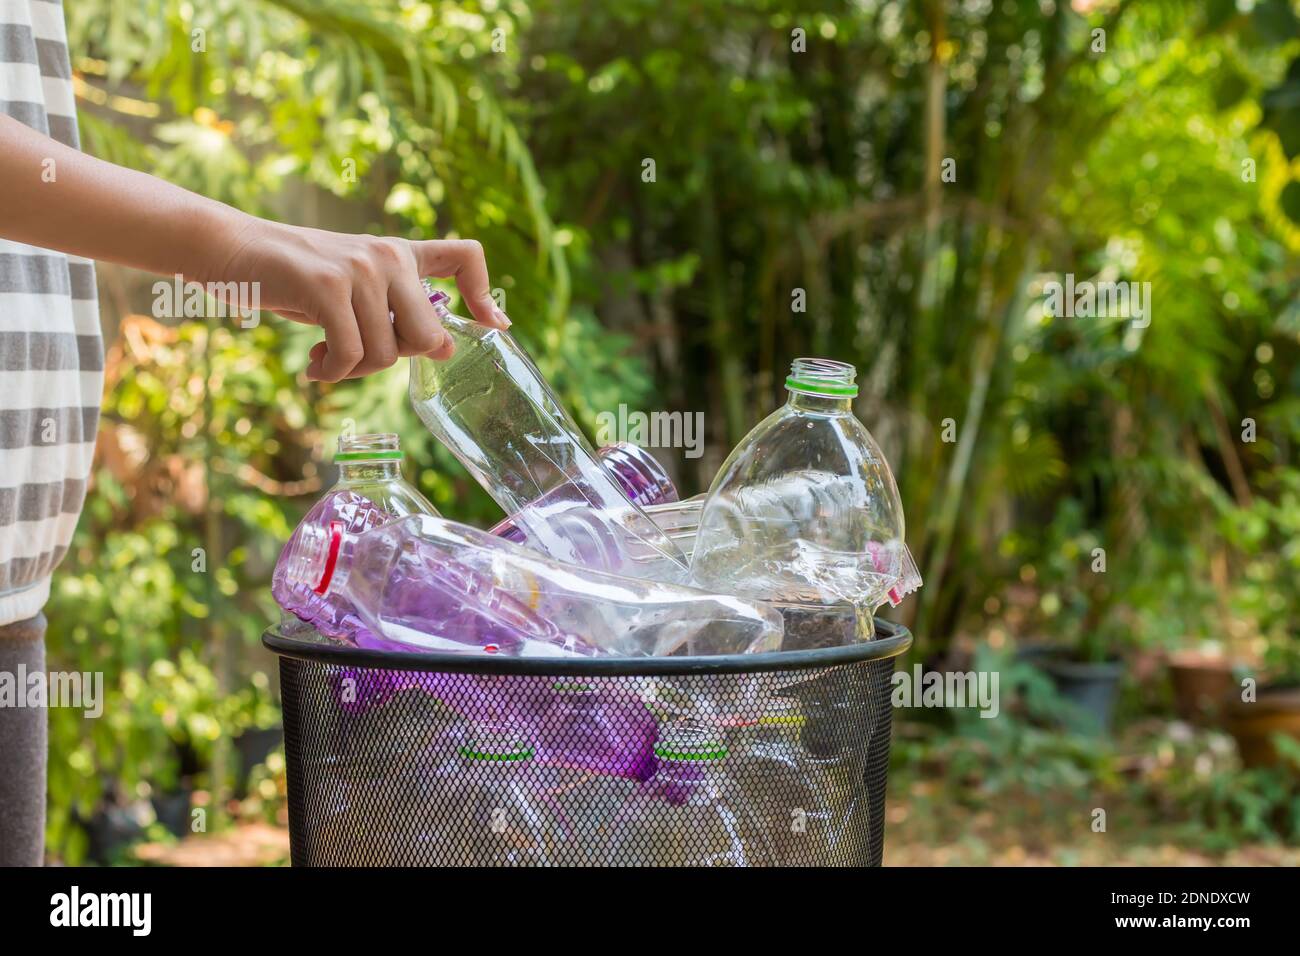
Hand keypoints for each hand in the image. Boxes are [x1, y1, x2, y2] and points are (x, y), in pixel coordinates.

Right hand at [206, 218, 509, 380]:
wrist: (230, 250)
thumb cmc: (293, 278)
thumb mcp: (352, 291)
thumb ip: (396, 313)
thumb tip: (448, 349)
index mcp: (399, 254)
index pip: (465, 257)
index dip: (484, 296)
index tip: (493, 326)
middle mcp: (387, 256)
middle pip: (428, 337)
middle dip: (393, 360)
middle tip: (356, 356)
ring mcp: (358, 269)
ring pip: (384, 353)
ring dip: (352, 370)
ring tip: (325, 358)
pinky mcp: (326, 286)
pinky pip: (350, 354)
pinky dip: (332, 372)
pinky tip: (313, 365)